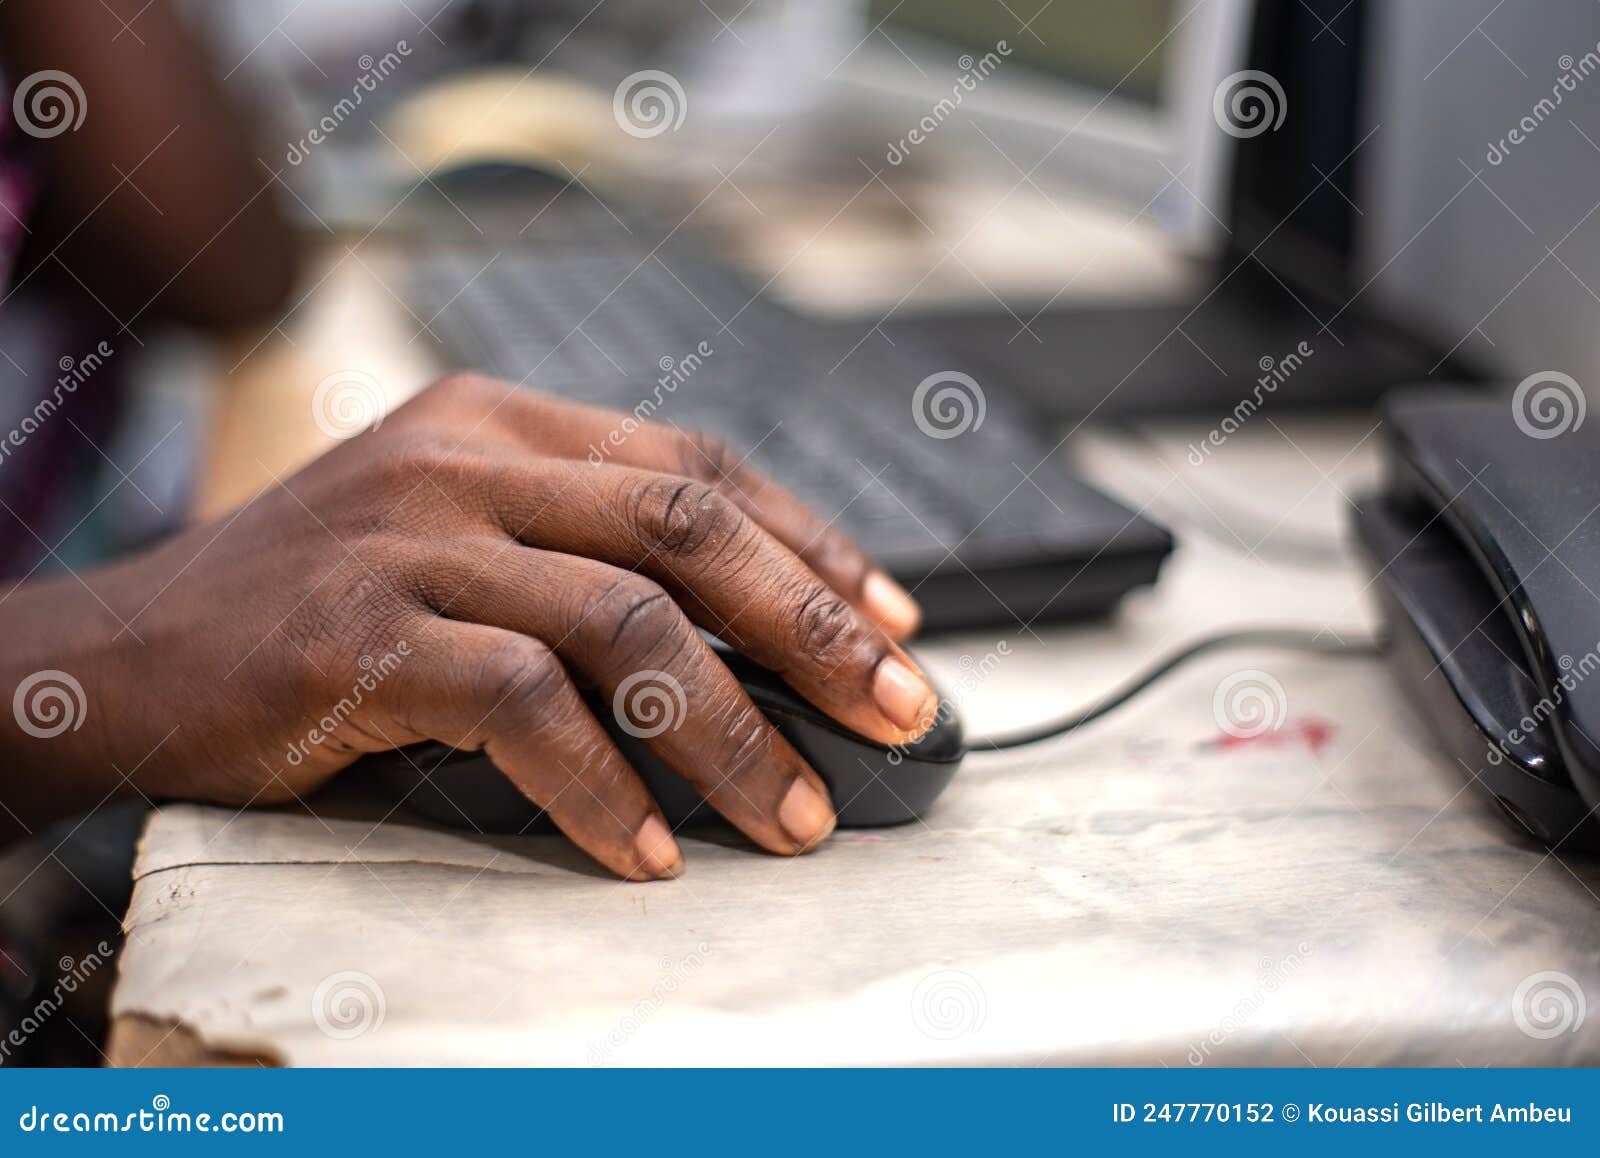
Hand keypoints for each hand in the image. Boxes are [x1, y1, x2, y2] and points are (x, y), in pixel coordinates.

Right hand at [0, 375, 935, 878]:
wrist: (126, 652)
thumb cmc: (311, 609)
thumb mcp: (452, 545)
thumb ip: (575, 564)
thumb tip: (744, 652)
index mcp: (502, 423)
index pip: (696, 467)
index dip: (812, 542)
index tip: (895, 618)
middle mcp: (467, 460)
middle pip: (689, 529)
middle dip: (817, 625)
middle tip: (900, 708)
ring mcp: (413, 539)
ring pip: (626, 622)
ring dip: (734, 732)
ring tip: (797, 815)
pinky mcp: (359, 632)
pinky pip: (521, 704)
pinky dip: (600, 784)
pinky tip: (647, 849)